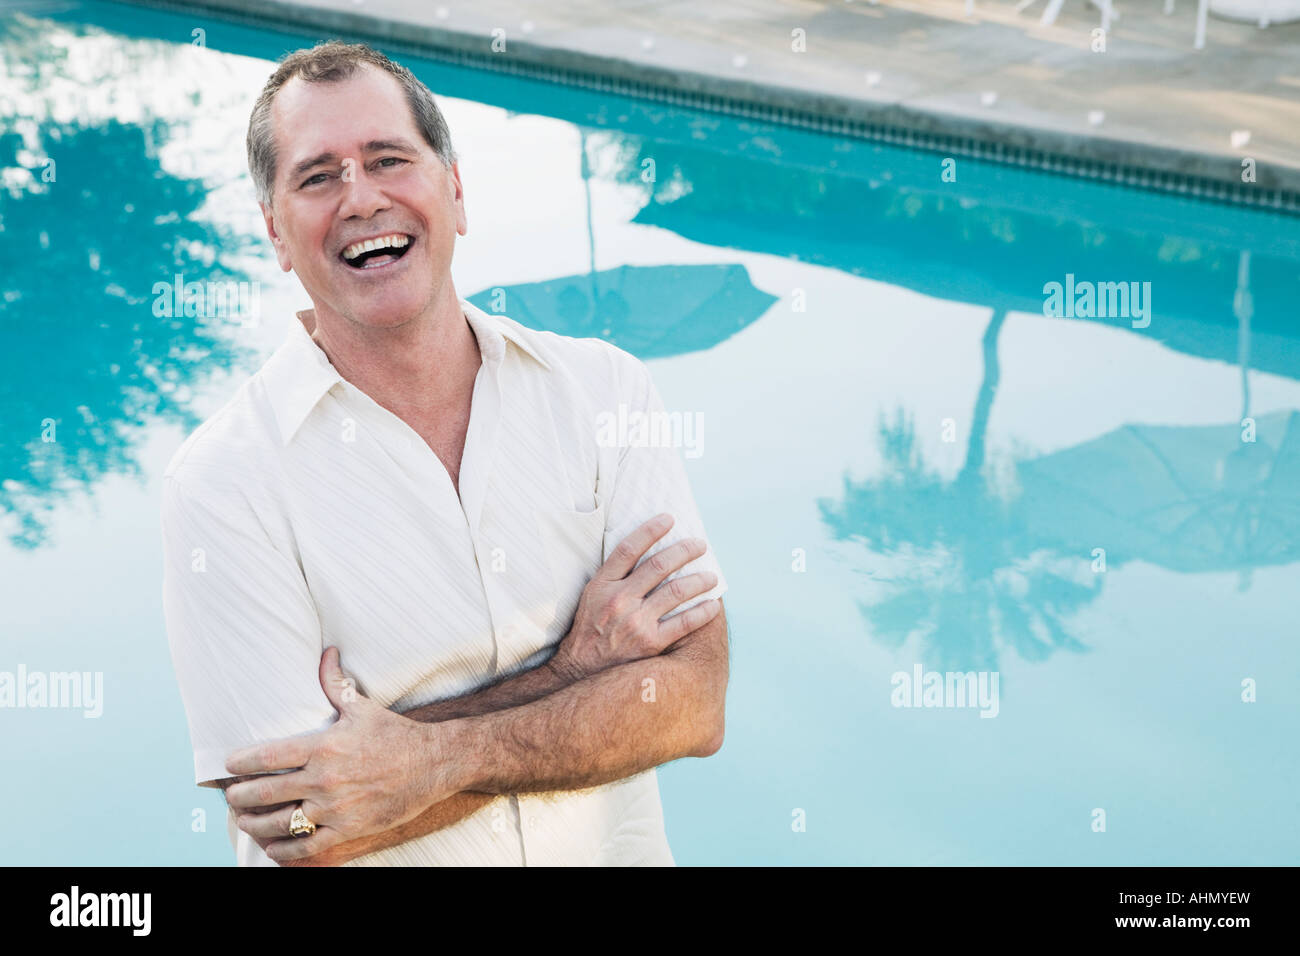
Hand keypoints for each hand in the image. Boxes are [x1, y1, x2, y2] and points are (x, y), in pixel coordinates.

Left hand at [221, 647, 452, 863]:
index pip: (267, 756)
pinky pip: (307, 847)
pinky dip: (283, 851)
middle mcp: (325, 778)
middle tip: (231, 797)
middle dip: (240, 797)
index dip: (239, 763)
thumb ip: (335, 683)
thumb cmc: (395, 734)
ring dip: (254, 824)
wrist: (433, 764)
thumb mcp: (363, 706)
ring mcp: (336, 807)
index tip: (229, 765)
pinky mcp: (348, 829)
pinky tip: (272, 848)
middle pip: (265, 792)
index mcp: (324, 746)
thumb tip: (326, 653)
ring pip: (280, 823)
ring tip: (245, 821)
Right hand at [549, 513, 721, 681]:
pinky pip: (684, 623)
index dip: (650, 530)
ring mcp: (636, 621)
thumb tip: (643, 552)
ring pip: (676, 591)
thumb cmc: (589, 630)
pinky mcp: (650, 643)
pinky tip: (713, 605)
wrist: (580, 672)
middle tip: (700, 545)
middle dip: (684, 550)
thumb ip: (613, 576)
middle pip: (658, 565)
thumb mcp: (591, 597)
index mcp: (602, 585)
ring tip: (712, 576)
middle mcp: (619, 600)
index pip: (628, 548)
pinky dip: (702, 612)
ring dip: (700, 580)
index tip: (669, 519)